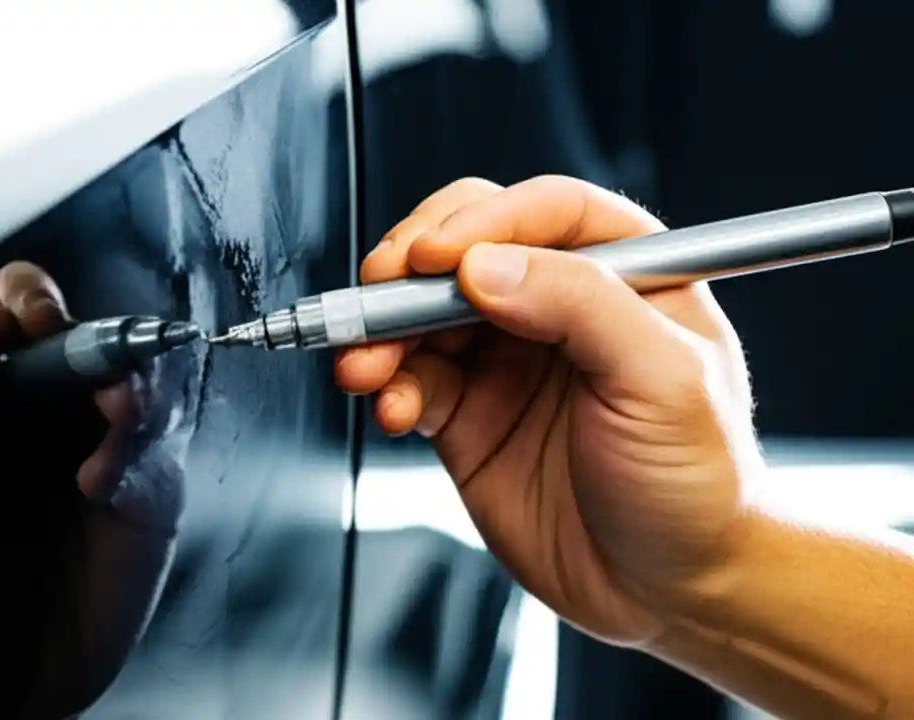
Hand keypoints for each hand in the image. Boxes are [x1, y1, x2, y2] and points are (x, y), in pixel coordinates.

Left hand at [0, 262, 178, 717]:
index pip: (6, 307)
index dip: (23, 299)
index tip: (26, 324)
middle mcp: (45, 410)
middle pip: (86, 331)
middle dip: (94, 342)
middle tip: (88, 380)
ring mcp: (102, 447)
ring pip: (142, 379)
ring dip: (130, 392)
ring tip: (106, 435)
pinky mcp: (146, 493)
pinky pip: (160, 447)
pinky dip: (138, 453)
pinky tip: (98, 489)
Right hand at [336, 176, 762, 645]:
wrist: (670, 591)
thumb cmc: (700, 485)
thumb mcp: (665, 382)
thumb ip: (581, 306)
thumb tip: (484, 266)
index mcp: (627, 276)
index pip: (548, 212)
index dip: (485, 220)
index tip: (437, 256)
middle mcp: (560, 306)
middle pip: (468, 246)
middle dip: (412, 266)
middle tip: (380, 291)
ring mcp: (508, 359)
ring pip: (423, 311)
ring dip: (381, 329)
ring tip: (366, 364)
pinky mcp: (467, 412)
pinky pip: (410, 379)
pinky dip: (386, 386)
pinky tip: (390, 406)